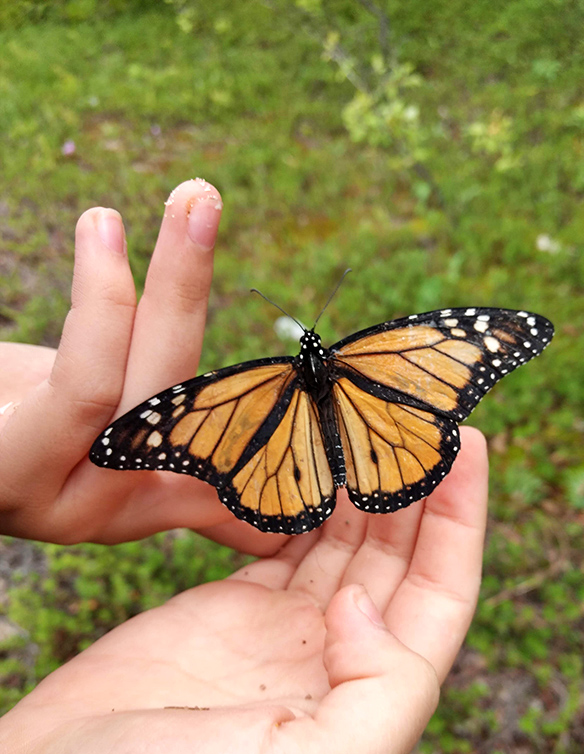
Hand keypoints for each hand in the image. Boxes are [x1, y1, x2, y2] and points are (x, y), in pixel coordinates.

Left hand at [0, 180, 281, 551]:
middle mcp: (113, 511)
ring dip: (179, 281)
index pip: (229, 502)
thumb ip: (136, 402)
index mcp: (138, 503)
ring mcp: (69, 500)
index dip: (283, 479)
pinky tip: (105, 226)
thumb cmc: (2, 418)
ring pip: (152, 386)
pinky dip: (108, 297)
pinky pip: (90, 381)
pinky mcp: (22, 472)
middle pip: (198, 408)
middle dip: (199, 294)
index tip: (334, 468)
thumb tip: (195, 401)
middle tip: (206, 199)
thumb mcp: (72, 411)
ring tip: (188, 197)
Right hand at [0, 426, 487, 753]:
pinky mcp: (226, 610)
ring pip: (341, 543)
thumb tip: (369, 606)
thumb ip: (376, 695)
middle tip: (416, 415)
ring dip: (363, 486)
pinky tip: (314, 462)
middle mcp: (332, 663)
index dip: (461, 522)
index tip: (465, 446)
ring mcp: (278, 634)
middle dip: (416, 488)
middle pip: (396, 560)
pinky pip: (282, 542)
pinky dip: (303, 501)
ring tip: (371, 422)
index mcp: (365, 702)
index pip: (439, 596)